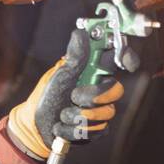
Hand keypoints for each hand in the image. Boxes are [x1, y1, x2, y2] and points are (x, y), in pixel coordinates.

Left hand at [6, 28, 135, 159]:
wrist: (35, 125)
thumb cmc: (47, 96)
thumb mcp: (59, 75)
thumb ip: (74, 58)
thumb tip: (81, 33)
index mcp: (94, 72)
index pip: (118, 61)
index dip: (128, 58)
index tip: (127, 64)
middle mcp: (101, 90)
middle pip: (116, 90)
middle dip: (93, 96)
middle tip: (73, 96)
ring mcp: (101, 110)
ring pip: (106, 113)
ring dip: (77, 116)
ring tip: (62, 114)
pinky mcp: (97, 129)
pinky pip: (97, 130)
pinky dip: (73, 130)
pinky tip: (61, 127)